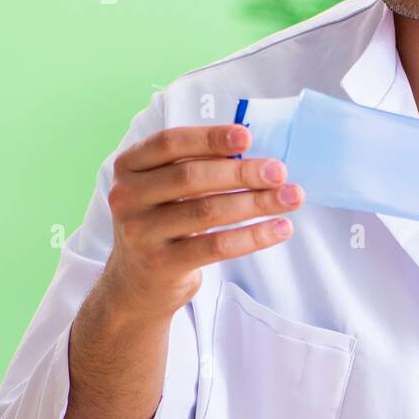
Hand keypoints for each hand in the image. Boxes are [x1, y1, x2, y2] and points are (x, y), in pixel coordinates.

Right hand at [103, 124, 301, 319]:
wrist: (136, 281)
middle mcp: (127, 197)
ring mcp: (141, 232)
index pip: (170, 143)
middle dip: (242, 172)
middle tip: (280, 171)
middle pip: (192, 177)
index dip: (210, 138)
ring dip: (256, 203)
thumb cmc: (164, 220)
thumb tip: (256, 155)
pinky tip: (281, 228)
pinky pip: (216, 246)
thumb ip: (198, 166)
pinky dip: (254, 236)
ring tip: (291, 198)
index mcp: (129, 167)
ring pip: (208, 211)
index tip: (247, 137)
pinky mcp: (162, 263)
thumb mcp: (166, 188)